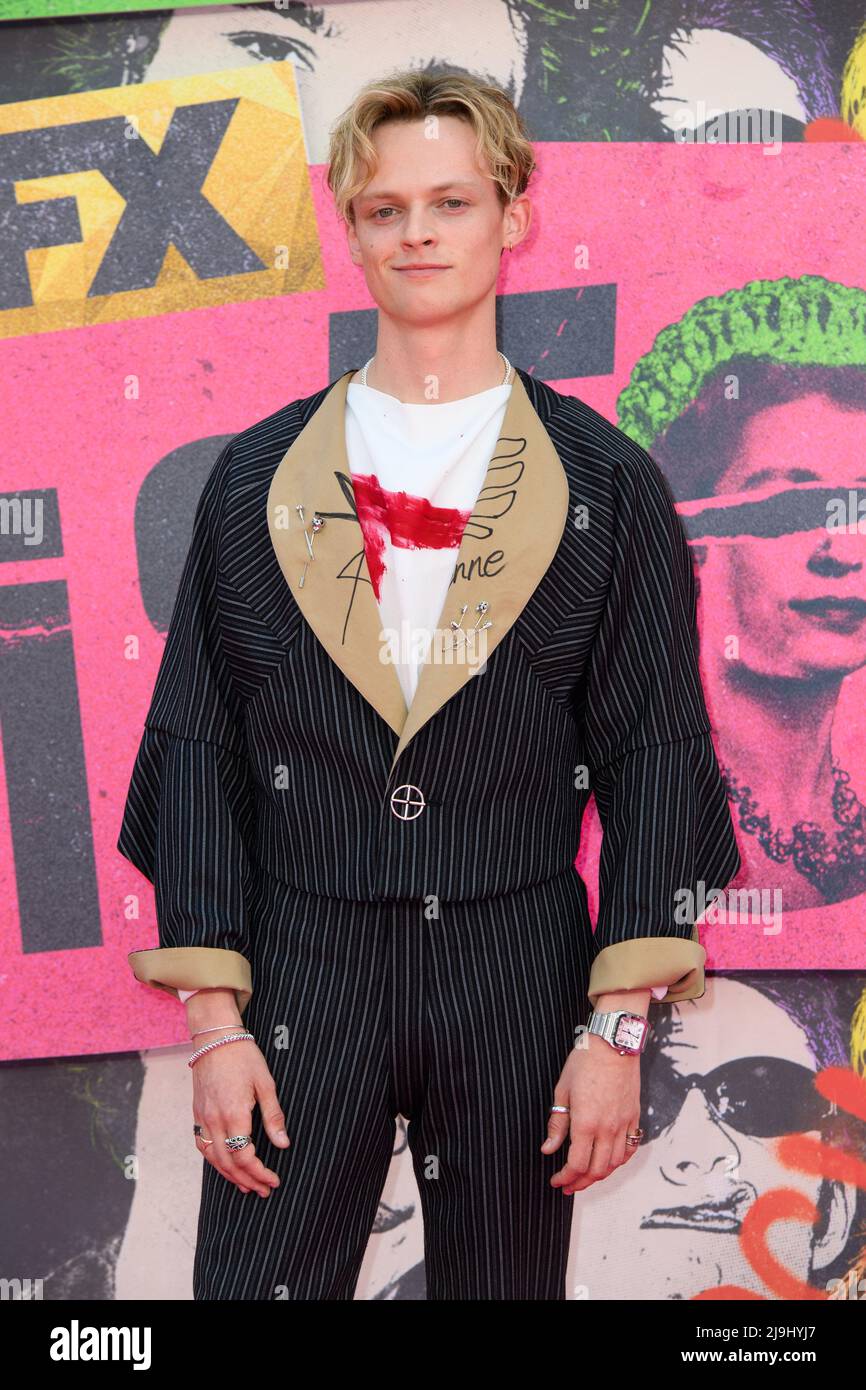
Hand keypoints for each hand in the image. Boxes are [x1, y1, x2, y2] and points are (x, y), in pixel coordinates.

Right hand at [192, 1038, 290, 1196]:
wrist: (215, 1037)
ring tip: (247, 1186)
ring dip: (230, 1176)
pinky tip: (225, 1165)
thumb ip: (273, 1116)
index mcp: (234, 1114)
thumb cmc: (243, 1056)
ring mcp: (202, 1117)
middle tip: (264, 1190)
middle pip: (228, 1163)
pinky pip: (202, 1144)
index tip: (274, 1180)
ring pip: (213, 1158)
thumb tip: (283, 1144)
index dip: (260, 1173)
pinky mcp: (197, 1112)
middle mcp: (214, 1120)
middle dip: (247, 1180)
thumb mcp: (265, 1084)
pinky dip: (213, 1161)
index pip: (244, 1156)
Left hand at [542, 1033, 641, 1193]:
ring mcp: (624, 1124)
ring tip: (586, 1178)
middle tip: (568, 1186)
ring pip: (615, 1164)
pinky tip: (609, 1162)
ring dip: (599, 1176)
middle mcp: (607, 1128)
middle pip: (597, 1170)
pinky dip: (620, 1161)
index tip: (556, 1181)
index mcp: (586, 1122)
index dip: (565, 1178)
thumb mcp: (562, 1090)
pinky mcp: (634, 1117)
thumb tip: (548, 1149)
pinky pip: (630, 1148)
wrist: (614, 1042)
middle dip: (580, 1183)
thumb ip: (557, 1123)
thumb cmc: (585, 1061)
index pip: (577, 1164)